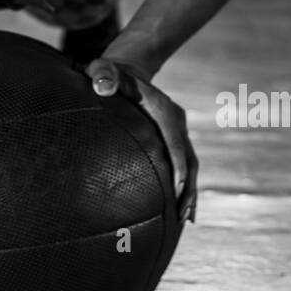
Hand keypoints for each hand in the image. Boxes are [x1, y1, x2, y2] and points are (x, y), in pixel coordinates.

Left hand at [83, 47, 197, 224]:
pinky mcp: (172, 140)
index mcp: (163, 109)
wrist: (124, 71)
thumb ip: (101, 75)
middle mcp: (175, 121)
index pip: (175, 141)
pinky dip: (185, 186)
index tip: (177, 189)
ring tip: (186, 219)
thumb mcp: (101, 70)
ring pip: (190, 165)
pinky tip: (182, 210)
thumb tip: (103, 87)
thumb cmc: (108, 74)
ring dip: (190, 192)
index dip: (177, 164)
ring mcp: (176, 132)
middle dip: (188, 188)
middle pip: (188, 159)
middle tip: (183, 216)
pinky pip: (183, 165)